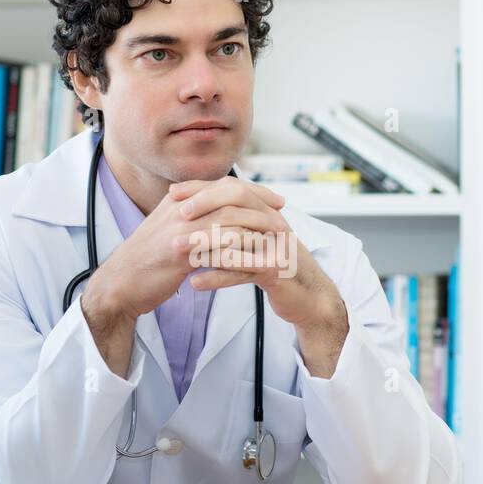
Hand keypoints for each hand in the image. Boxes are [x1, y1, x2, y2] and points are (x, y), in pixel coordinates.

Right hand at [85, 177, 287, 320]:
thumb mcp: (168, 230)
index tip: (277, 201)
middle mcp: (180, 208)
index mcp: (179, 200)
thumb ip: (192, 218)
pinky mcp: (180, 252)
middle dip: (262, 208)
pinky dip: (243, 254)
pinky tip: (260, 263)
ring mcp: (179, 229)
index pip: (224, 186)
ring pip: (229, 220)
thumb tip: (220, 213)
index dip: (255, 192)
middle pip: (231, 198)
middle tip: (284, 220)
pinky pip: (220, 249)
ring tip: (278, 241)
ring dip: (257, 230)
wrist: (120, 284)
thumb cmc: (147, 261)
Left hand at [168, 176, 343, 330]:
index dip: (201, 188)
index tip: (173, 192)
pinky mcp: (276, 272)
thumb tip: (200, 204)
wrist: (309, 295)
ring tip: (175, 248)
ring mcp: (275, 246)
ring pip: (237, 236)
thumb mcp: (256, 238)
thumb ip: (235, 221)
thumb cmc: (276, 266)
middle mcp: (272, 222)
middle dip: (204, 204)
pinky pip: (242, 271)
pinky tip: (195, 282)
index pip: (232, 187)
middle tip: (176, 214)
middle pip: (237, 201)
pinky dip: (217, 277)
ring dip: (203, 242)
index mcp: (265, 211)